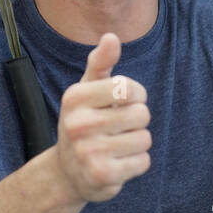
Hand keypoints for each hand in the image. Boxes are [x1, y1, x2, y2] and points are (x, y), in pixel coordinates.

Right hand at [53, 33, 151, 202]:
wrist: (67, 172)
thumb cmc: (84, 122)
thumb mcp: (86, 90)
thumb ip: (100, 63)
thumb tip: (111, 37)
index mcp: (75, 97)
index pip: (129, 88)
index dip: (136, 95)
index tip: (123, 102)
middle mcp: (78, 124)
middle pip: (141, 114)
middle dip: (136, 121)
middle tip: (117, 128)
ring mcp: (88, 152)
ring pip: (145, 138)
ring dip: (137, 143)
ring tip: (116, 146)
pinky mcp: (102, 175)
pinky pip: (143, 162)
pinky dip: (136, 163)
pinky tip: (117, 164)